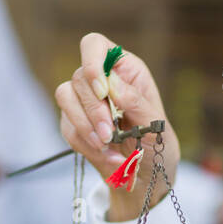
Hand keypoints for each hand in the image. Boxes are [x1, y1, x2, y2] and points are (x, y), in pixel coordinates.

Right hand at [55, 32, 181, 222]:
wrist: (146, 178)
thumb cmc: (158, 146)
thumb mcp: (157, 124)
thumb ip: (135, 102)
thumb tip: (111, 84)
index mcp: (125, 70)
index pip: (95, 45)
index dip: (92, 61)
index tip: (101, 91)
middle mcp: (102, 80)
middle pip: (79, 77)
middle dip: (94, 110)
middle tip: (110, 135)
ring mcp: (84, 102)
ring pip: (65, 97)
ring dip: (85, 126)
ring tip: (108, 146)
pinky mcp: (74, 124)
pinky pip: (67, 128)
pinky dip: (86, 145)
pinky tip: (108, 158)